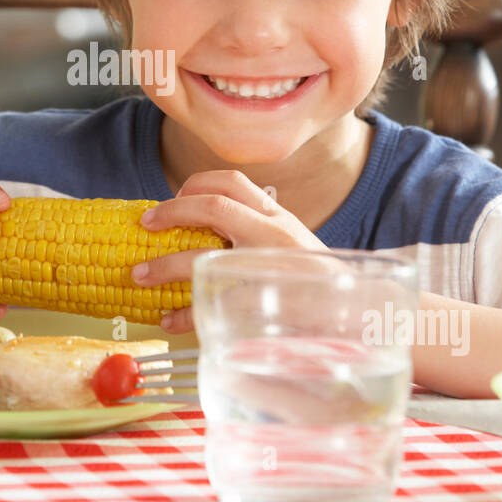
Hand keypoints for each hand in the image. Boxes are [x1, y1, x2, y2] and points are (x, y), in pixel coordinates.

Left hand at [131, 170, 325, 333]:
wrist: (361, 317)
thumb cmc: (318, 286)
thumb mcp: (293, 248)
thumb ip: (257, 235)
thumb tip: (199, 236)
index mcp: (278, 217)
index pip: (231, 181)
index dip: (192, 186)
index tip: (170, 201)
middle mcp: (274, 233)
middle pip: (211, 206)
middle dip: (169, 214)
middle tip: (144, 227)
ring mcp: (268, 267)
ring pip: (202, 256)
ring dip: (163, 266)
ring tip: (139, 276)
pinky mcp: (262, 303)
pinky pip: (212, 302)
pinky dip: (184, 313)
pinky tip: (170, 320)